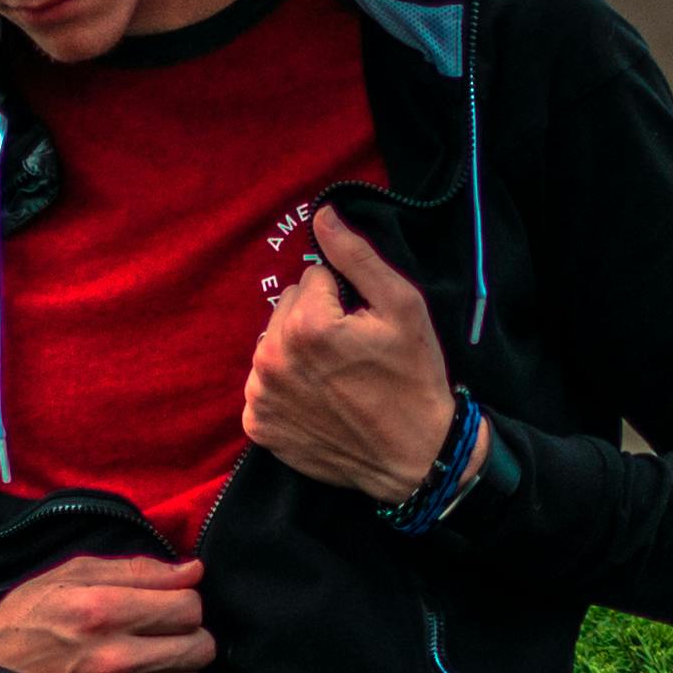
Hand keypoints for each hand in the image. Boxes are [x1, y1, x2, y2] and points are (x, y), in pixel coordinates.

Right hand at [0, 551, 212, 672]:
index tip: (169, 602)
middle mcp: (109, 653)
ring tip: (151, 656)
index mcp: (99, 607)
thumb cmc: (26, 618)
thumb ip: (136, 570)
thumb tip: (192, 570)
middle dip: (188, 632)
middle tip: (163, 630)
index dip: (185, 599)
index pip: (187, 604)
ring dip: (179, 665)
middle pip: (197, 642)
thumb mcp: (71, 576)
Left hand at [244, 215, 459, 504]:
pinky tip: (316, 400)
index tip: (364, 327)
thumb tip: (322, 215)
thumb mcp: (402, 306)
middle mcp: (273, 359)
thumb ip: (357, 257)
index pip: (313, 278)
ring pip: (273, 345)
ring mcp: (261, 396)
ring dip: (297, 352)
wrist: (414, 457)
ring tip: (334, 377)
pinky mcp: (258, 426)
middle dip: (315, 321)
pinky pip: (263, 385)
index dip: (344, 297)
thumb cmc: (414, 378)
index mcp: (306, 326)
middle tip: (351, 353)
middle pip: (286, 309)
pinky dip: (285, 388)